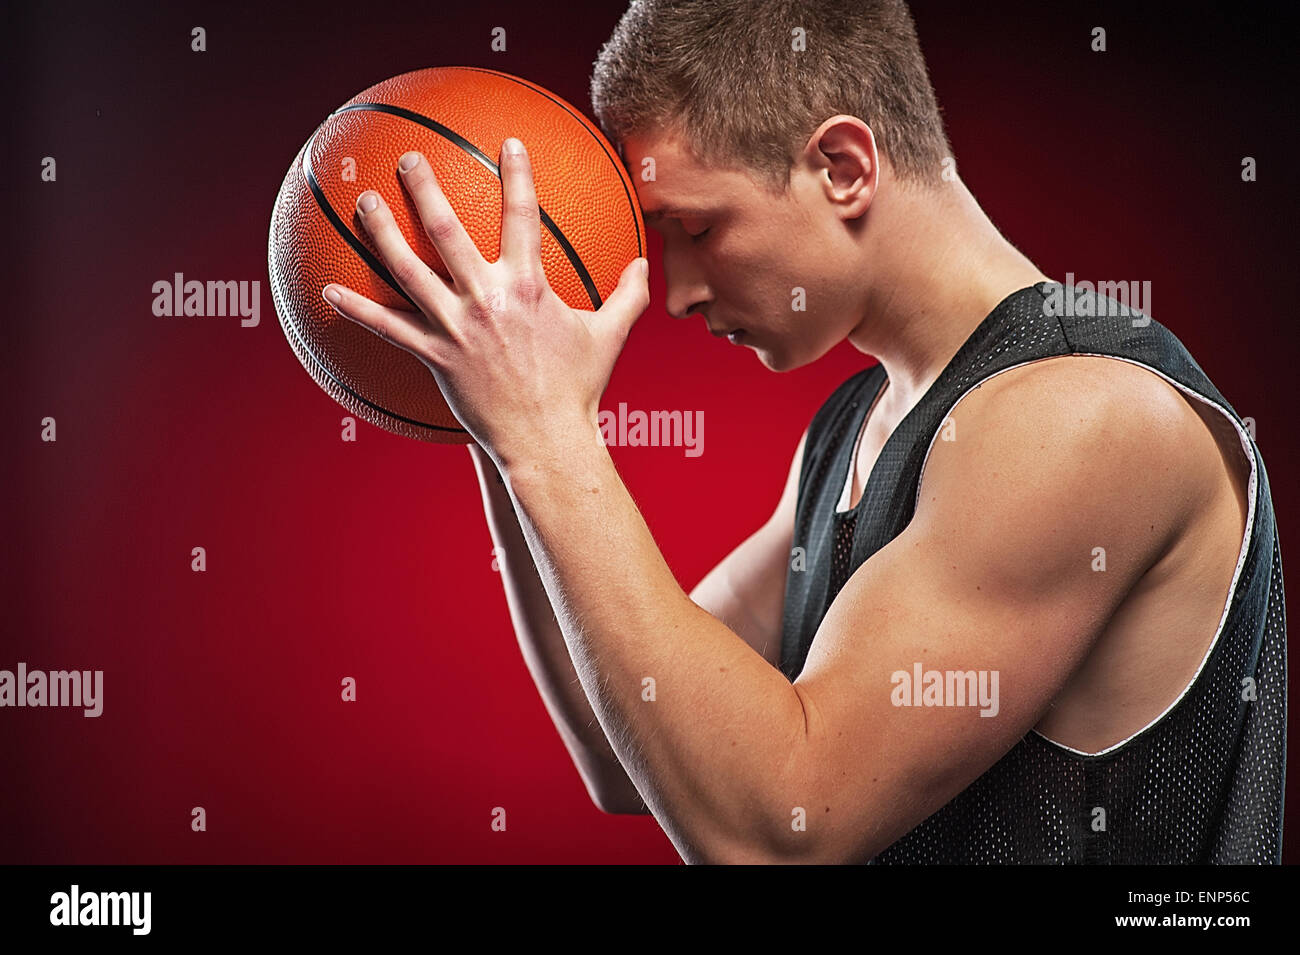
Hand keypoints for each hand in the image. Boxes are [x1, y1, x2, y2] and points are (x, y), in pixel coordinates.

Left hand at [320, 140, 649, 471]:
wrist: (547, 439)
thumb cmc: (578, 389)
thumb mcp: (609, 336)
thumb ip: (627, 296)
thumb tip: (645, 264)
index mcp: (528, 287)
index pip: (522, 216)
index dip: (517, 174)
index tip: (508, 143)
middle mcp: (487, 299)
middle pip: (446, 229)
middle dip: (424, 187)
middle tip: (409, 159)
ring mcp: (455, 327)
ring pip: (407, 270)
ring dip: (381, 232)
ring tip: (363, 203)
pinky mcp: (434, 357)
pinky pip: (389, 328)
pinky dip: (358, 309)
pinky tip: (329, 291)